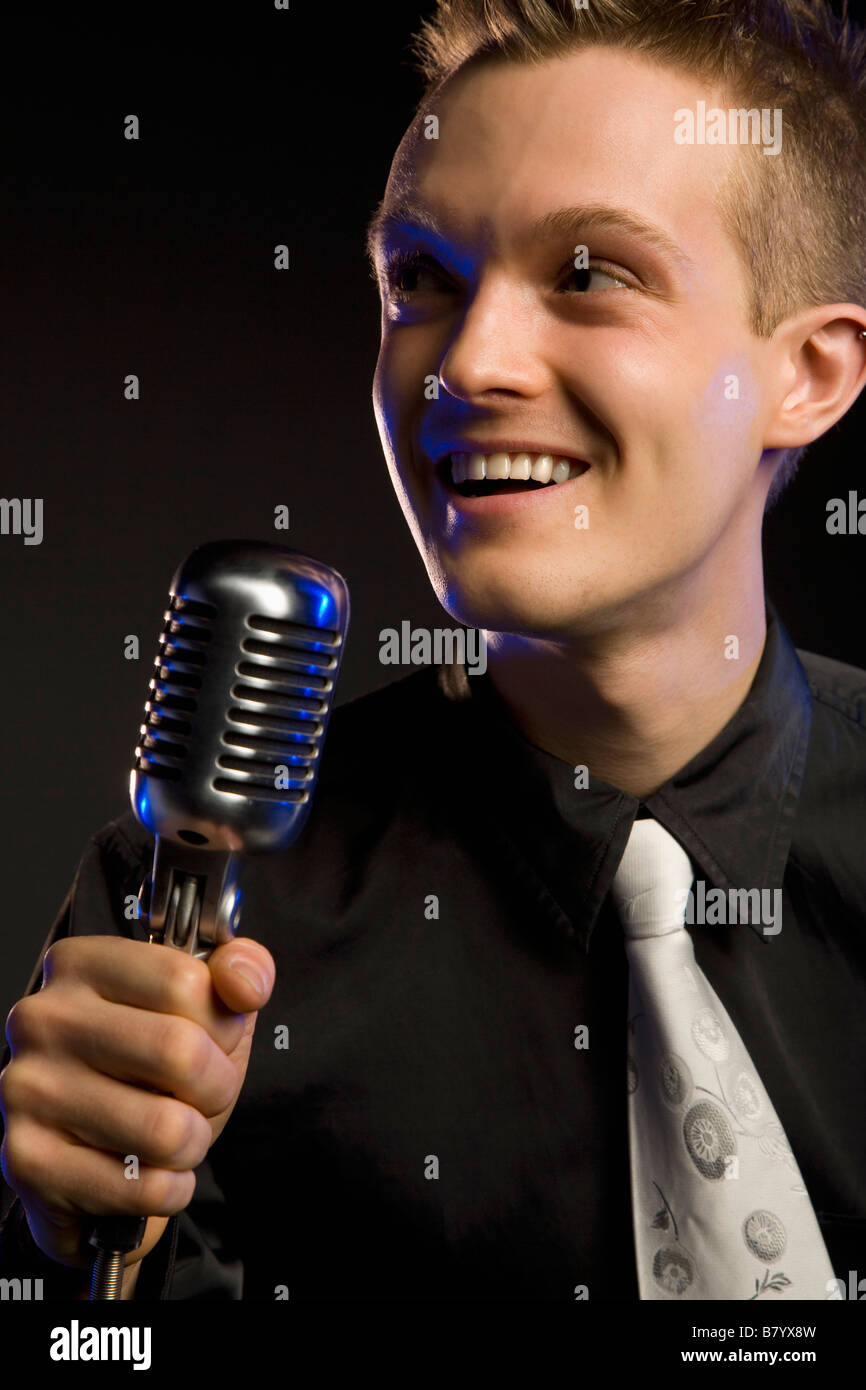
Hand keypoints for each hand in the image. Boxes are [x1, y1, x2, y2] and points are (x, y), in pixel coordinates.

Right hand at [0, 933, 274, 1270]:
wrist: (92, 1158)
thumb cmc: (149, 1074)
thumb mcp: (204, 1011)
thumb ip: (239, 972)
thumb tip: (247, 982)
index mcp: (82, 963)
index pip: (185, 982)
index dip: (221, 1025)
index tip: (210, 1040)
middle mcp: (44, 1018)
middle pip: (180, 1052)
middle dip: (215, 1088)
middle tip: (200, 1097)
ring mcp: (27, 1088)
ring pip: (166, 1129)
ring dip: (192, 1144)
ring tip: (171, 1137)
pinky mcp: (27, 1160)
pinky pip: (142, 1186)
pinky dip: (170, 1188)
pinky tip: (149, 1173)